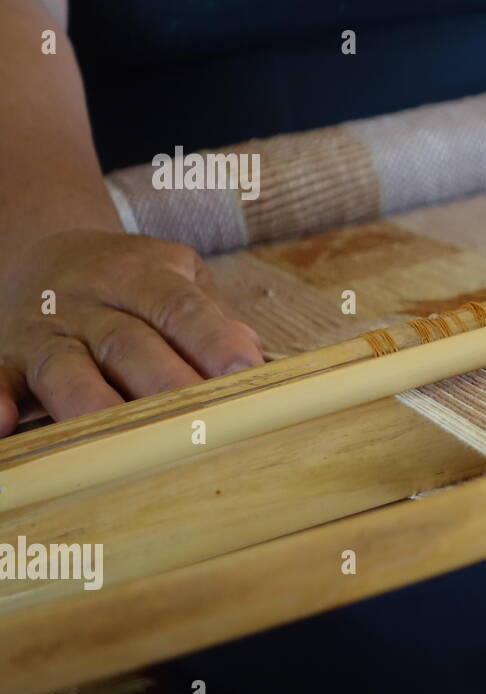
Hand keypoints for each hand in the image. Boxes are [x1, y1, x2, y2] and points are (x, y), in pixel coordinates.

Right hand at [0, 229, 263, 434]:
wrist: (46, 259)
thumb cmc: (135, 284)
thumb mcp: (178, 278)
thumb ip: (213, 316)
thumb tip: (252, 356)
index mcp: (140, 277)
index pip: (180, 308)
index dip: (212, 340)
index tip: (246, 371)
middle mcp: (90, 303)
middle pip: (128, 344)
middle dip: (163, 383)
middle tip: (198, 422)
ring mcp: (46, 333)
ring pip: (65, 369)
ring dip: (90, 402)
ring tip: (120, 434)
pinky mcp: (7, 361)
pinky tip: (4, 423)